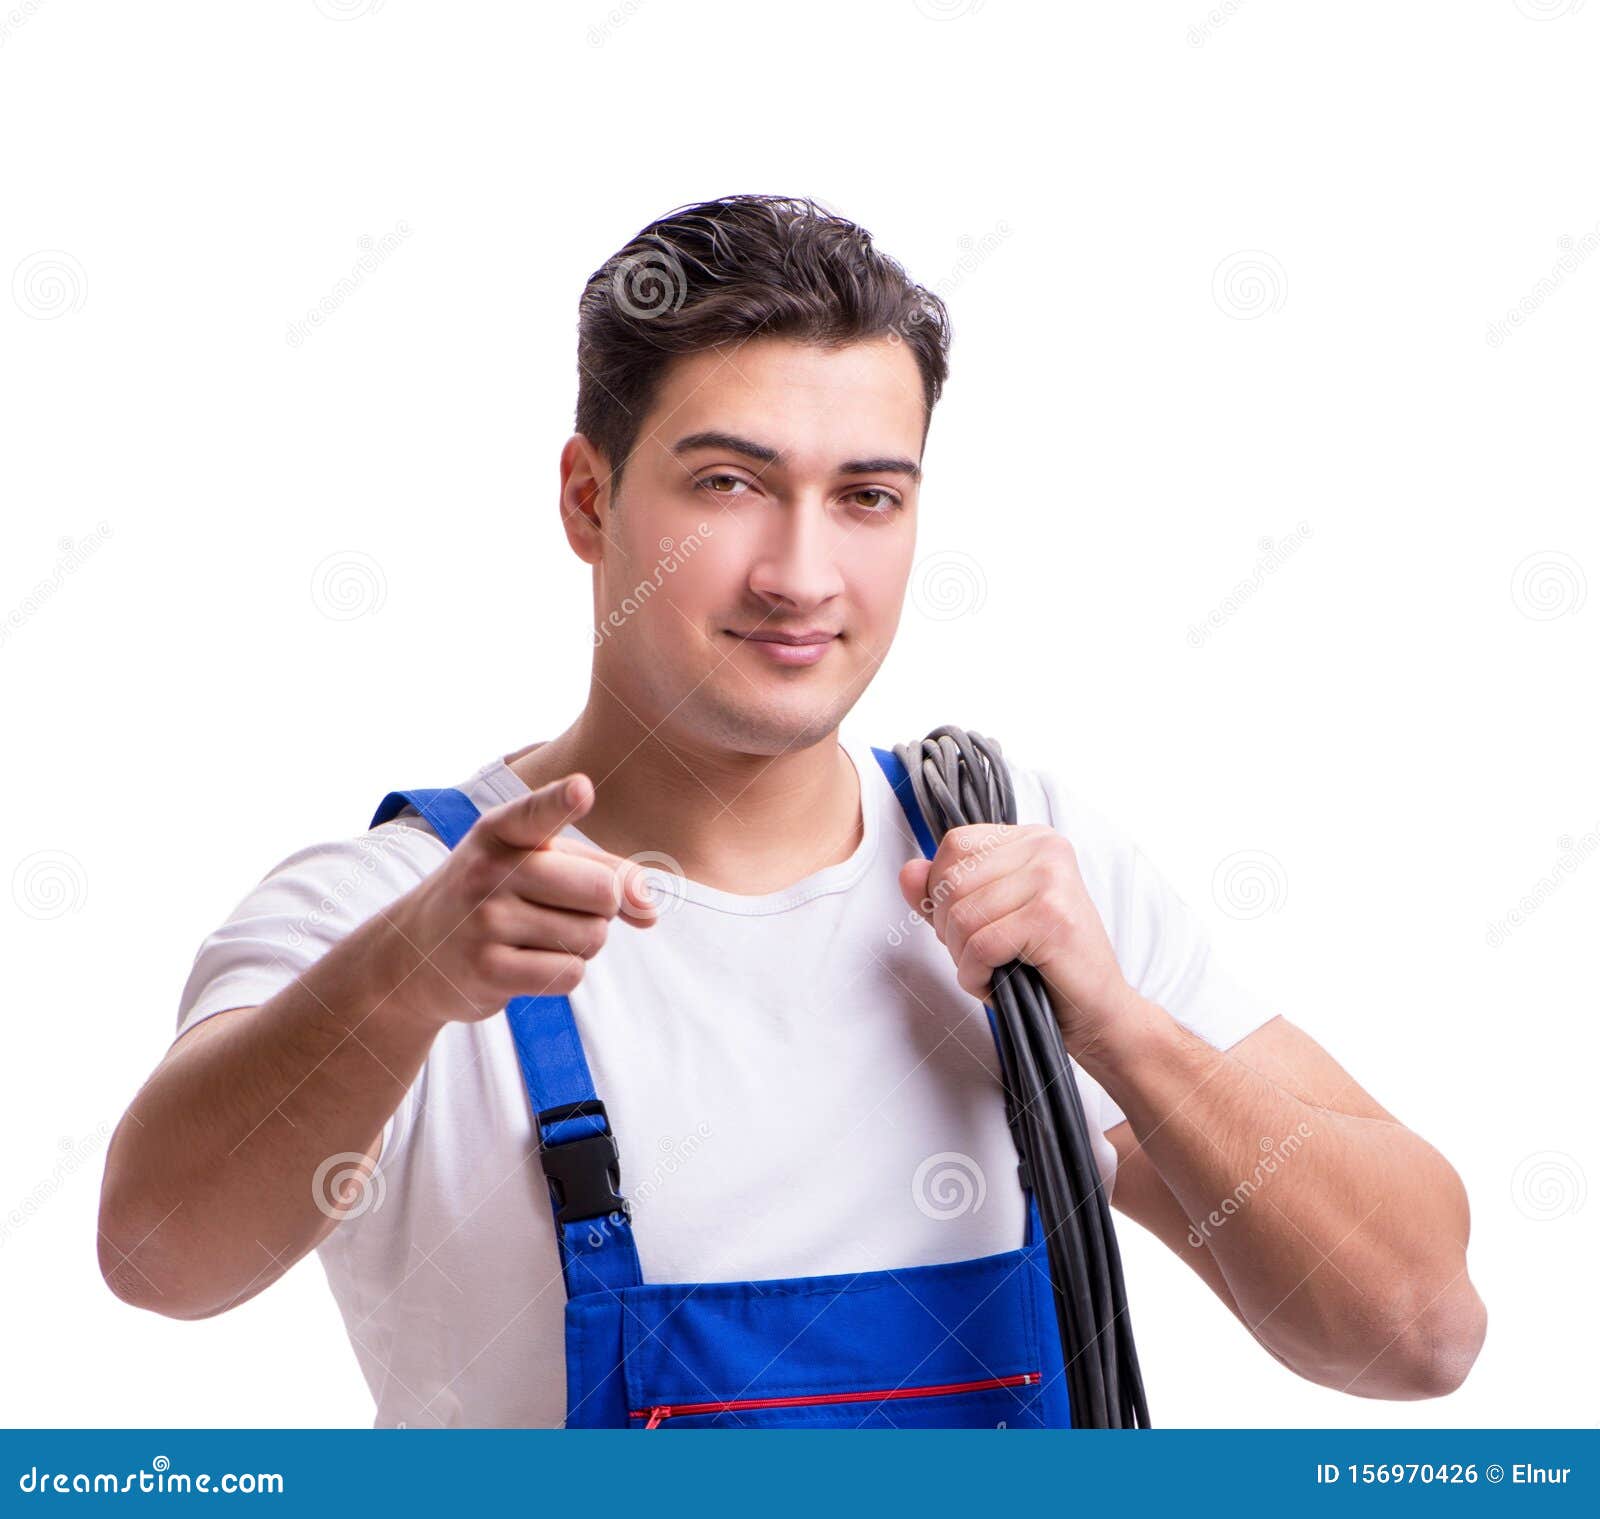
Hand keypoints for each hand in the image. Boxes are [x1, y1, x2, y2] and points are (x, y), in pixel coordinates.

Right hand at [385, 774, 658, 1028]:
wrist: (417, 953)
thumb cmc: (497, 896)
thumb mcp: (538, 863)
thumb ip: (603, 871)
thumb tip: (650, 911)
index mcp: (502, 830)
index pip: (536, 813)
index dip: (562, 800)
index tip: (582, 788)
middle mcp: (489, 870)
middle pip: (601, 892)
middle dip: (602, 908)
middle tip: (562, 908)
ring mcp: (484, 921)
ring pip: (592, 937)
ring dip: (582, 943)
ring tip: (536, 935)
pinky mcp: (487, 970)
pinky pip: (570, 973)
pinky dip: (563, 971)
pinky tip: (526, 962)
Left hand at [896, 822, 1134, 1052]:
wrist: (1097, 1014)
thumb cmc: (1042, 968)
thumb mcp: (984, 921)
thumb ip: (943, 895)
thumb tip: (907, 871)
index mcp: (1032, 839)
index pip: (955, 844)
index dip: (942, 891)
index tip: (969, 925)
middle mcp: (1046, 847)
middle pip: (953, 878)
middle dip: (950, 929)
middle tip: (980, 956)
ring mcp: (1052, 878)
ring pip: (962, 914)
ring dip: (962, 957)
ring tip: (991, 970)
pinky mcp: (1052, 916)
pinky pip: (980, 944)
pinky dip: (975, 976)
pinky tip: (996, 984)